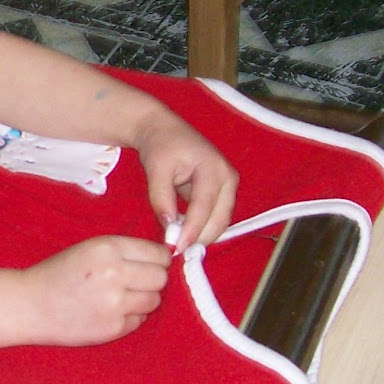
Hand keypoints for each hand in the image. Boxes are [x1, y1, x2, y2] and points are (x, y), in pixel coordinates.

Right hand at [23, 235, 171, 345]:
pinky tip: (110, 312)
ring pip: (154, 300)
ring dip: (143, 299)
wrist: (30, 305)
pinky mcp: (113, 327)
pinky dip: (130, 317)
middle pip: (160, 278)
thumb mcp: (89, 249)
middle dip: (152, 280)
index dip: (158, 260)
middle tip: (136, 282)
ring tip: (121, 298)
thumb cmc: (58, 273)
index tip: (151, 264)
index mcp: (108, 249)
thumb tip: (165, 257)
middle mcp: (115, 274)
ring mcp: (115, 303)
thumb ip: (123, 251)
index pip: (157, 254)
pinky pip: (140, 320)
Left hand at [128, 114, 237, 251]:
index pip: (205, 206)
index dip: (192, 230)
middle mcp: (228, 178)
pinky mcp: (222, 194)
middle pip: (220, 219)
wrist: (164, 131)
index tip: (177, 248)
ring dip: (201, 235)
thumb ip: (161, 198)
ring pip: (220, 221)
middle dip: (199, 238)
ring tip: (177, 244)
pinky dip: (200, 228)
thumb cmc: (161, 145)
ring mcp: (228, 187)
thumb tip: (168, 227)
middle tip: (176, 252)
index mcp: (214, 168)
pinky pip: (214, 217)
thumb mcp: (156, 169)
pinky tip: (182, 235)